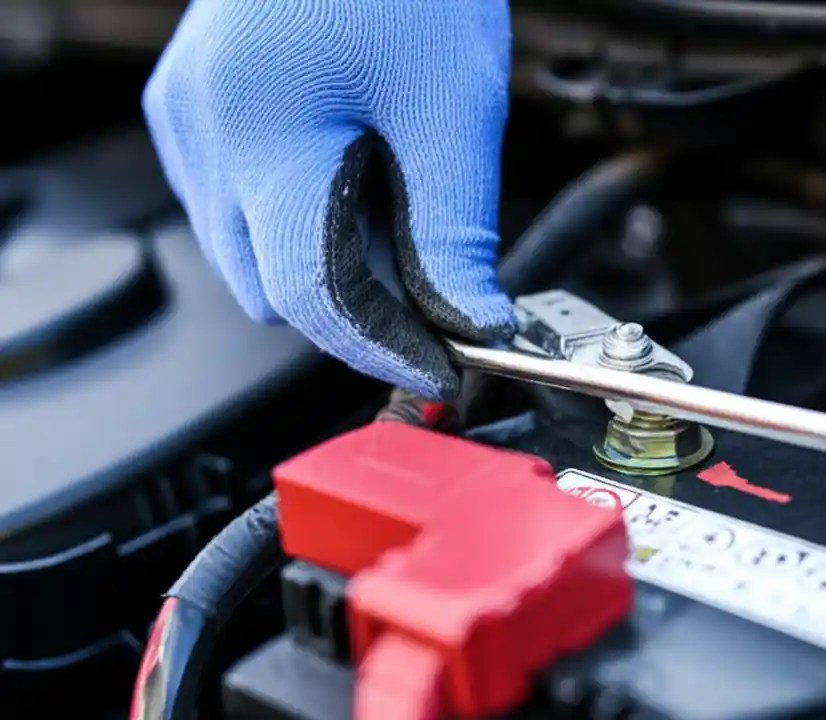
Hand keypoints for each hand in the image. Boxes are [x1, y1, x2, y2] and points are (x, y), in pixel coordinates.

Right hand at [143, 0, 515, 397]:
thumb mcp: (453, 108)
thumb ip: (457, 229)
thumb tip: (473, 321)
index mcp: (263, 134)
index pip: (314, 297)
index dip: (385, 347)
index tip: (442, 366)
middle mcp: (203, 134)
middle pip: (274, 290)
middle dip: (357, 305)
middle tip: (435, 278)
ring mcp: (187, 120)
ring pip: (249, 256)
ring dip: (325, 262)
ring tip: (392, 204)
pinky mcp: (190, 108)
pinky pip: (236, 206)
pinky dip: (297, 218)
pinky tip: (349, 174)